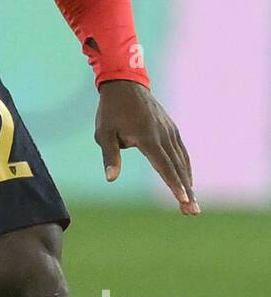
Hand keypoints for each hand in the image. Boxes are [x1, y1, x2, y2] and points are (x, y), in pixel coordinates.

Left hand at [95, 80, 198, 215]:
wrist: (125, 84)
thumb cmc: (111, 111)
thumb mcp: (104, 133)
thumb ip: (110, 156)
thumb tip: (110, 178)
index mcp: (147, 137)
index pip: (163, 166)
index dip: (173, 184)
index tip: (183, 199)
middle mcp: (163, 135)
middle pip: (177, 168)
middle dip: (186, 191)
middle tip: (193, 212)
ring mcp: (170, 131)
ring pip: (182, 161)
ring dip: (188, 182)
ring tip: (192, 204)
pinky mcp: (171, 129)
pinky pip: (182, 152)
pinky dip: (186, 168)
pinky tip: (188, 181)